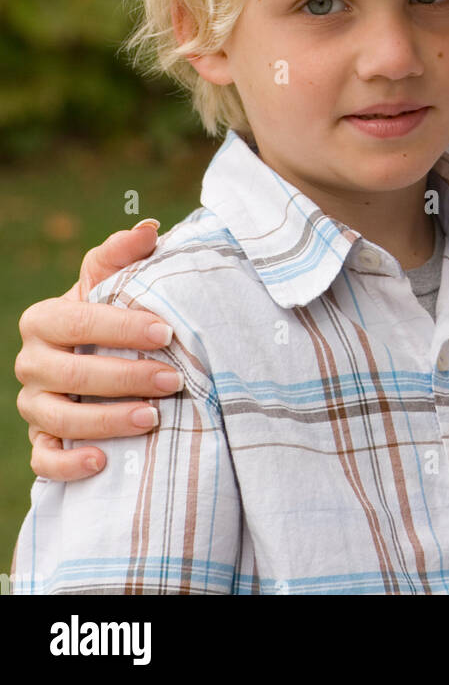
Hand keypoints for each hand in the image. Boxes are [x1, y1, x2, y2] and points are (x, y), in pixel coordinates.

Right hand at [15, 221, 181, 481]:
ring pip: (61, 419)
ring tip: (154, 418)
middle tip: (173, 380)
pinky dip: (69, 464)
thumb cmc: (109, 312)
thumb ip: (125, 252)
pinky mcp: (39, 441)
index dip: (123, 328)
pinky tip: (103, 462)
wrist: (97, 356)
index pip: (81, 322)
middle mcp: (31, 363)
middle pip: (73, 375)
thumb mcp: (113, 279)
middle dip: (127, 378)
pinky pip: (44, 461)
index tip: (167, 332)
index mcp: (44, 319)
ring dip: (109, 421)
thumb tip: (149, 227)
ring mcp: (32, 405)